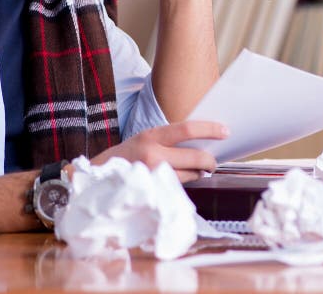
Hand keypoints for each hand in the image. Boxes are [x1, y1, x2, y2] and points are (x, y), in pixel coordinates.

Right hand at [91, 120, 227, 182]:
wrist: (97, 177)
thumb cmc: (125, 157)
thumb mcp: (144, 140)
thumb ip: (168, 141)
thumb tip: (201, 143)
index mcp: (151, 136)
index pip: (187, 129)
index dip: (209, 129)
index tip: (225, 131)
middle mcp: (153, 154)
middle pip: (195, 157)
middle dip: (209, 160)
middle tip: (213, 162)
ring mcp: (154, 175)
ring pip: (189, 176)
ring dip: (197, 174)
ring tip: (196, 171)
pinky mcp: (154, 193)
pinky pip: (178, 188)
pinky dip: (183, 184)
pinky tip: (179, 181)